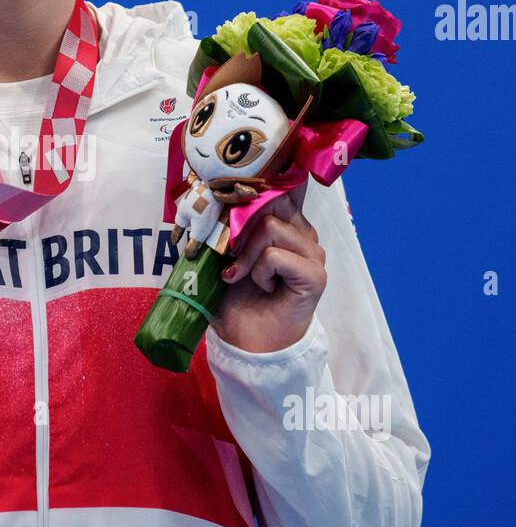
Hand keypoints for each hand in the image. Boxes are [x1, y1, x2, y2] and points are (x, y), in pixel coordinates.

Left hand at [208, 181, 325, 353]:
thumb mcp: (222, 254)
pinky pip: (275, 255)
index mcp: (284, 222)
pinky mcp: (314, 274)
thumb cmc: (235, 298)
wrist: (247, 342)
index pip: (277, 184)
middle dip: (238, 226)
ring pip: (269, 226)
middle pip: (268, 200)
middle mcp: (302, 232)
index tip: (229, 193)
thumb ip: (224, 223)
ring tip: (245, 277)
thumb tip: (210, 192)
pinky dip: (259, 272)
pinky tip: (264, 288)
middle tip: (229, 255)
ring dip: (246, 256)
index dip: (253, 185)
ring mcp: (312, 252)